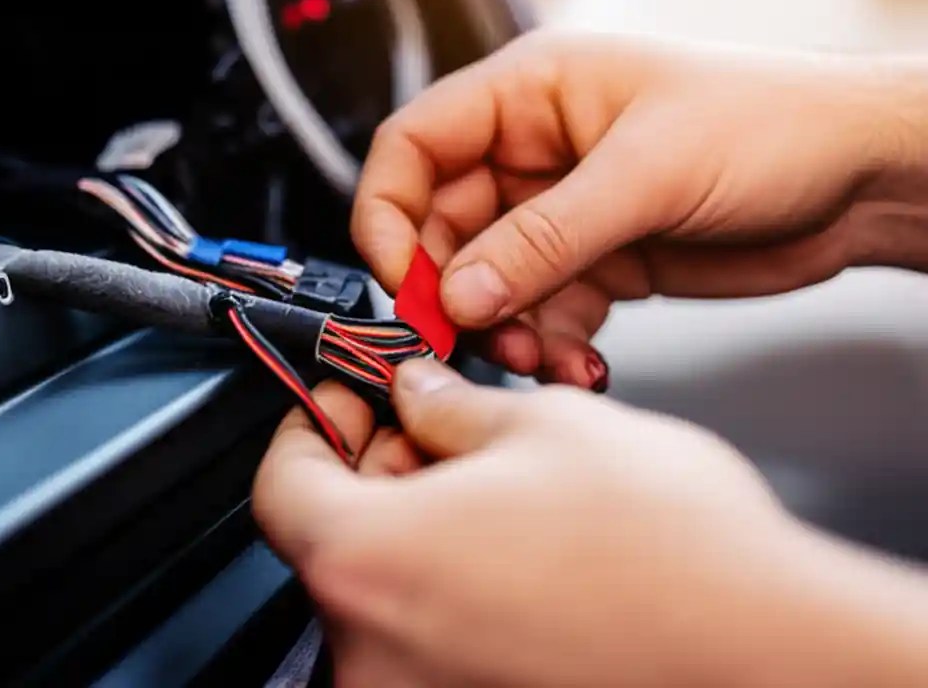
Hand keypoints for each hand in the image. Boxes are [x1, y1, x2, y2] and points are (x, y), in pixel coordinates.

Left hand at [253, 361, 927, 686]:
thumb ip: (449, 406)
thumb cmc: (671, 555)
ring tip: (491, 484)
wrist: (765, 652)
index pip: (279, 484)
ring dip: (415, 525)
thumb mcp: (542, 425)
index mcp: (369, 562)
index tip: (343, 401)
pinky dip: (449, 583)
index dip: (309, 425)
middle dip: (373, 470)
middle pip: (332, 539)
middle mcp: (376, 650)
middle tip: (426, 426)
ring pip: (385, 587)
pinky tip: (513, 547)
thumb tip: (418, 393)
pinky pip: (429, 635)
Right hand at [352, 32, 927, 388]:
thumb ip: (543, 240)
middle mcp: (534, 153)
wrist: (864, 179)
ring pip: (487, 283)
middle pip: (441, 227)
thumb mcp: (647, 174)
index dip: (388, 213)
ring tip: (538, 359)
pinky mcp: (596, 264)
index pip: (414, 147)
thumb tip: (455, 294)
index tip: (400, 282)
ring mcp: (563, 212)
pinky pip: (540, 314)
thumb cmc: (773, 125)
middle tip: (463, 341)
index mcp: (529, 95)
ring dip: (501, 330)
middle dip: (448, 291)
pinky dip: (549, 347)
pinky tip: (581, 365)